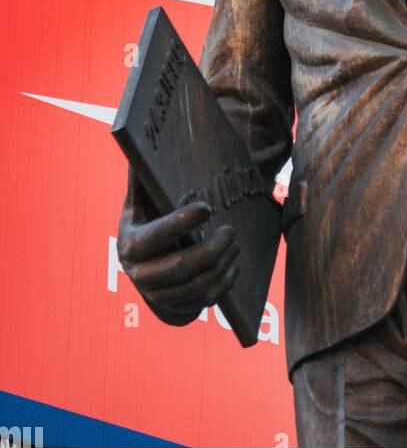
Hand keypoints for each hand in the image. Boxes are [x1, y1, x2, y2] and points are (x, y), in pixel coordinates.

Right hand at [117, 171, 239, 326]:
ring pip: (195, 287)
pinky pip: (202, 303)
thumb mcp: (143, 193)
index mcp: (129, 243)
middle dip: (212, 249)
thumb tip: (138, 138)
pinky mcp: (173, 309)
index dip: (181, 223)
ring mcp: (155, 296)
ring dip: (222, 265)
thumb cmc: (151, 212)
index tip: (208, 207)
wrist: (147, 252)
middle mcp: (138, 275)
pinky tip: (233, 265)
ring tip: (235, 243)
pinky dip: (222, 286)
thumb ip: (143, 171)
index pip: (155, 237)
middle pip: (181, 268)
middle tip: (231, 230)